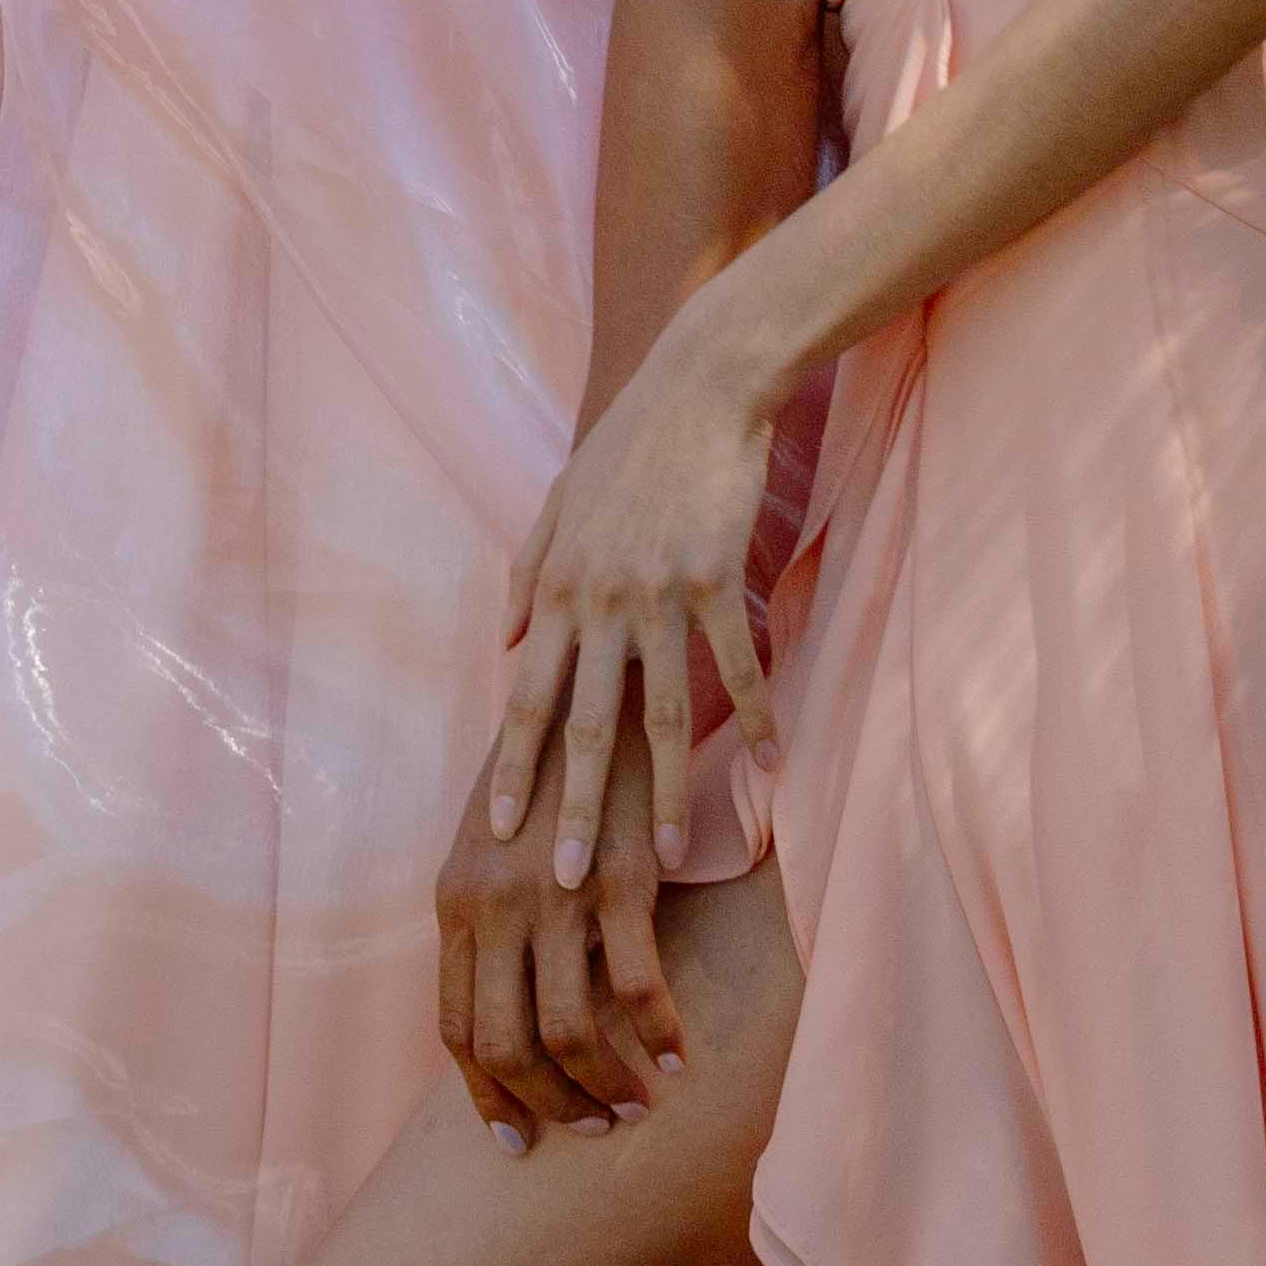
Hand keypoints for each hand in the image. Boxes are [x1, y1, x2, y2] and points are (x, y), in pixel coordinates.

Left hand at [439, 709, 681, 1142]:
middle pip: (505, 1044)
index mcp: (455, 903)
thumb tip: (505, 1006)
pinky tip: (680, 1056)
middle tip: (589, 1130)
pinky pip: (636, 985)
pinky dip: (659, 1033)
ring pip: (569, 1029)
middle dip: (548, 1105)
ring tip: (637, 1105)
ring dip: (605, 1084)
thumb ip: (489, 924)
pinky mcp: (619, 879)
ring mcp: (553, 895)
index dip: (486, 1095)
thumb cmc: (545, 775)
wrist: (594, 692)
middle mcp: (491, 906)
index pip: (456, 1027)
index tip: (517, 1138)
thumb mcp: (492, 849)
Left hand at [486, 313, 781, 898]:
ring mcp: (659, 592)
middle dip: (573, 809)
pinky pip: (734, 663)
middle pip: (584, 724)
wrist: (699, 383)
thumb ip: (528, 572)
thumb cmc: (630, 441)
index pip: (526, 697)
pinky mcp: (717, 577)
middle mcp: (600, 600)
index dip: (510, 767)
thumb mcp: (560, 499)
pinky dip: (752, 714)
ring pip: (658, 711)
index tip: (497, 829)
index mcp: (560, 589)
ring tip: (663, 852)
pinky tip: (767, 762)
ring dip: (660, 789)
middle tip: (566, 882)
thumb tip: (503, 643)